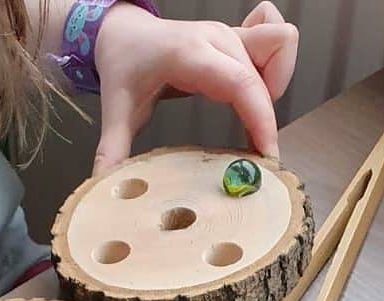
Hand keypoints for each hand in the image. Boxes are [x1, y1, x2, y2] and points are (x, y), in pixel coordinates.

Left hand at [93, 1, 298, 173]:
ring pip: (279, 49)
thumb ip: (112, 149)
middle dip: (265, 118)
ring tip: (252, 124)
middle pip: (262, 74)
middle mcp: (216, 39)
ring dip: (274, 88)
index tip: (266, 155)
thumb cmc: (124, 66)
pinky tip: (256, 96)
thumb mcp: (116, 108)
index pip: (239, 81)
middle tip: (253, 158)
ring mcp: (230, 35)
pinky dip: (276, 69)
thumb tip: (104, 184)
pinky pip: (277, 42)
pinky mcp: (238, 38)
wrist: (125, 33)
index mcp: (188, 54)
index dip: (260, 117)